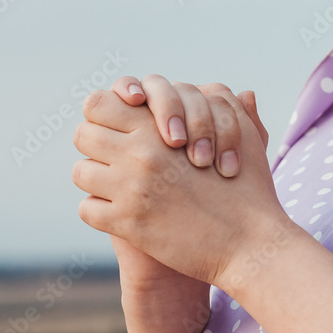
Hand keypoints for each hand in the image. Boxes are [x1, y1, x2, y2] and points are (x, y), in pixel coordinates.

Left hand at [71, 83, 286, 286]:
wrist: (250, 244)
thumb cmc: (251, 190)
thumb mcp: (244, 136)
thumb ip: (224, 104)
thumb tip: (209, 88)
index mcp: (160, 127)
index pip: (99, 103)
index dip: (105, 113)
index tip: (118, 126)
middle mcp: (139, 153)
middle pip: (83, 134)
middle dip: (97, 145)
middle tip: (115, 158)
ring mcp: (130, 188)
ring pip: (81, 171)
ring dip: (98, 179)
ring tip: (119, 188)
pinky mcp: (127, 224)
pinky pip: (87, 208)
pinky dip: (101, 212)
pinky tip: (123, 214)